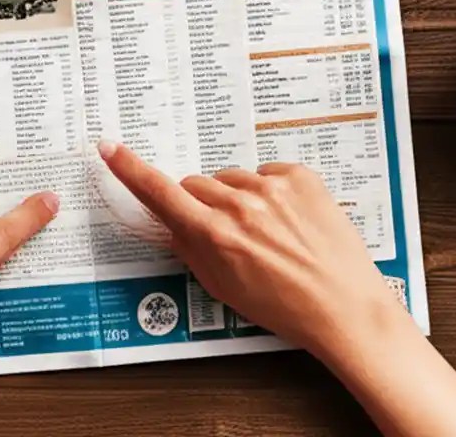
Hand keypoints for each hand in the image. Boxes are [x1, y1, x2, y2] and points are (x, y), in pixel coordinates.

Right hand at [98, 141, 400, 364]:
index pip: (159, 193)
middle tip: (225, 232)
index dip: (129, 169)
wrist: (345, 307)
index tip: (110, 148)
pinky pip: (267, 173)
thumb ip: (190, 250)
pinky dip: (270, 192)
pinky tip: (287, 221)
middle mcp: (239, 205)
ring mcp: (272, 187)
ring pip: (231, 179)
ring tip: (266, 232)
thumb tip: (171, 224)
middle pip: (196, 185)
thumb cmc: (284, 307)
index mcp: (214, 235)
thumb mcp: (223, 288)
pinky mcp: (300, 177)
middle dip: (201, 204)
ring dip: (237, 198)